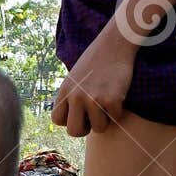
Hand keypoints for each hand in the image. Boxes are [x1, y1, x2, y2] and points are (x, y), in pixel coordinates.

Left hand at [52, 21, 136, 136]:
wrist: (114, 44)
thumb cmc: (96, 62)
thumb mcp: (75, 78)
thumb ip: (70, 98)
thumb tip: (71, 122)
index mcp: (65, 90)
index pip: (57, 120)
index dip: (69, 119)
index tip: (79, 111)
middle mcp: (76, 96)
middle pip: (74, 131)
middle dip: (85, 128)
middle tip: (93, 117)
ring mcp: (93, 99)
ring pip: (98, 128)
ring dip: (105, 120)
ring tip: (107, 102)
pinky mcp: (111, 100)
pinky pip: (114, 119)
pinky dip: (118, 111)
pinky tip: (117, 95)